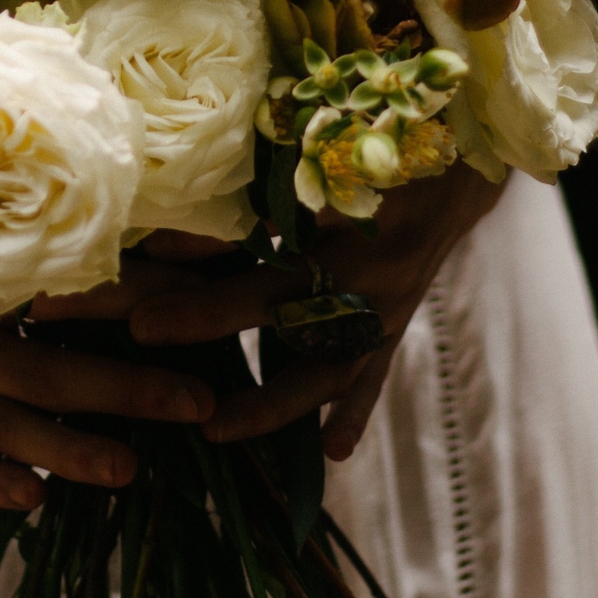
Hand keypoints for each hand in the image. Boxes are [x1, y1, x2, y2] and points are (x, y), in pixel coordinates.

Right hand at [0, 250, 217, 512]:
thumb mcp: (41, 220)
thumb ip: (126, 229)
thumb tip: (216, 240)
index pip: (76, 286)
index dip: (148, 290)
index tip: (214, 300)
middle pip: (48, 365)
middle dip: (127, 388)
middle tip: (198, 404)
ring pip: (9, 423)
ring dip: (67, 450)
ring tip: (126, 470)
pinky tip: (35, 498)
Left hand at [126, 162, 507, 458]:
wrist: (454, 173)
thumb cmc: (373, 148)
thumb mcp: (326, 147)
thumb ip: (262, 172)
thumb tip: (174, 192)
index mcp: (352, 199)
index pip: (268, 219)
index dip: (209, 234)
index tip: (147, 247)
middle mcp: (373, 256)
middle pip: (287, 293)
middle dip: (214, 314)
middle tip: (143, 328)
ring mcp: (390, 303)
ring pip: (329, 360)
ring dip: (272, 399)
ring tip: (216, 428)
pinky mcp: (397, 327)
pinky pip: (373, 377)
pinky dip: (353, 412)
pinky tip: (331, 450)